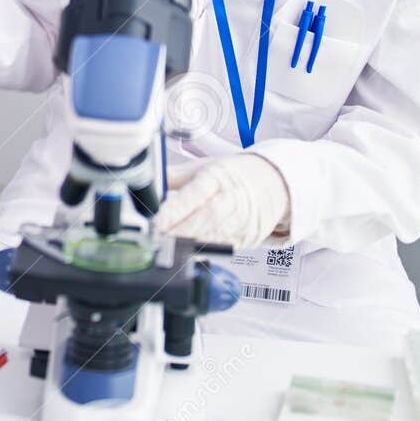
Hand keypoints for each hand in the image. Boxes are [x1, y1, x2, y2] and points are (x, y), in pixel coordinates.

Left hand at [154, 153, 291, 249]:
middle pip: (206, 218)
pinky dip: (203, 251)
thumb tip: (145, 180)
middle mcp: (232, 199)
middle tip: (158, 239)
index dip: (177, 208)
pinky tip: (186, 253)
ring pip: (215, 236)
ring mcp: (242, 220)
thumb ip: (173, 177)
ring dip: (190, 244)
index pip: (196, 193)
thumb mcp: (203, 167)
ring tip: (167, 248)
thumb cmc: (233, 175)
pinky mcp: (247, 238)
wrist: (274, 183)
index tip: (159, 220)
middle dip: (180, 231)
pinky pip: (222, 247)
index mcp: (217, 177)